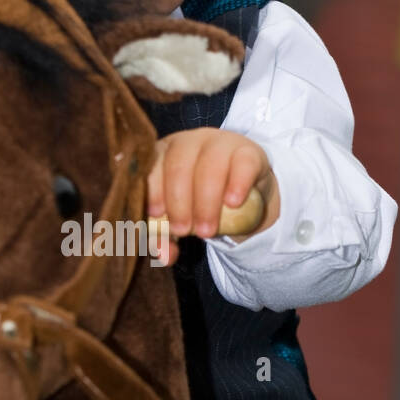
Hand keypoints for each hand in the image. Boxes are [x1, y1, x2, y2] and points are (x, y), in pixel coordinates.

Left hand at [146, 129, 278, 266]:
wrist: (242, 197)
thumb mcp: (180, 220)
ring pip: (210, 164)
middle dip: (178, 201)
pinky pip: (242, 162)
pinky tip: (233, 203)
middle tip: (183, 230)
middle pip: (178, 164)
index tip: (155, 214)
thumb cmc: (198, 204)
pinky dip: (238, 183)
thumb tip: (165, 255)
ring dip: (206, 200)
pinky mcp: (248, 152)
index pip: (151, 165)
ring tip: (207, 231)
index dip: (151, 188)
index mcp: (162, 154)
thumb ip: (166, 238)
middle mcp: (187, 143)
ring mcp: (219, 143)